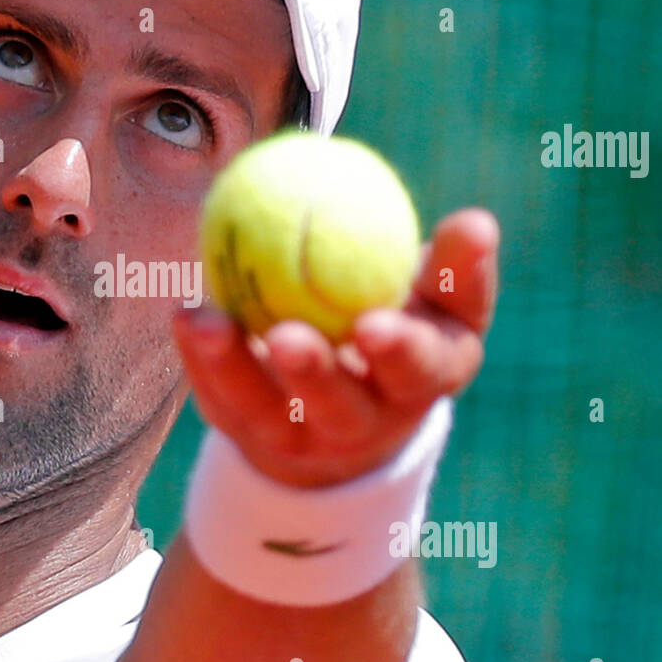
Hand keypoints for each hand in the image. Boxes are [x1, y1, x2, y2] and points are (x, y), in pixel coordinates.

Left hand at [173, 208, 499, 488]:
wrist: (347, 401)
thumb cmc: (402, 316)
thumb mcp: (436, 295)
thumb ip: (452, 266)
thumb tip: (476, 223)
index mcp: (427, 381)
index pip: (424, 367)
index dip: (402, 351)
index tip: (374, 325)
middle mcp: (369, 424)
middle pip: (342, 409)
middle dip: (316, 377)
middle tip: (288, 337)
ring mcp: (306, 438)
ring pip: (269, 411)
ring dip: (236, 366)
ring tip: (207, 319)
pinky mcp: (251, 434)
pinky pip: (221, 397)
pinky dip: (201, 357)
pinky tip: (186, 315)